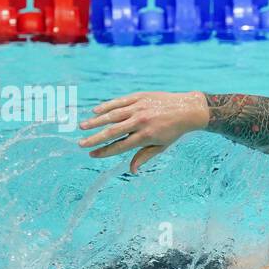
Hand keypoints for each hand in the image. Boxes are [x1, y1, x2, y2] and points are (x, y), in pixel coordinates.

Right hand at [78, 91, 208, 172]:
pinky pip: (119, 102)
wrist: (187, 109)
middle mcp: (140, 122)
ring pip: (113, 115)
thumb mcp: (161, 146)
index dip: (105, 151)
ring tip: (82, 127)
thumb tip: (132, 171)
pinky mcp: (139, 97)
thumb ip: (144, 156)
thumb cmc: (173, 131)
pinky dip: (107, 106)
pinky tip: (95, 111)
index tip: (92, 155)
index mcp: (146, 136)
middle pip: (113, 131)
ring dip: (96, 121)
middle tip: (81, 144)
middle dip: (95, 138)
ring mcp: (139, 108)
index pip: (120, 146)